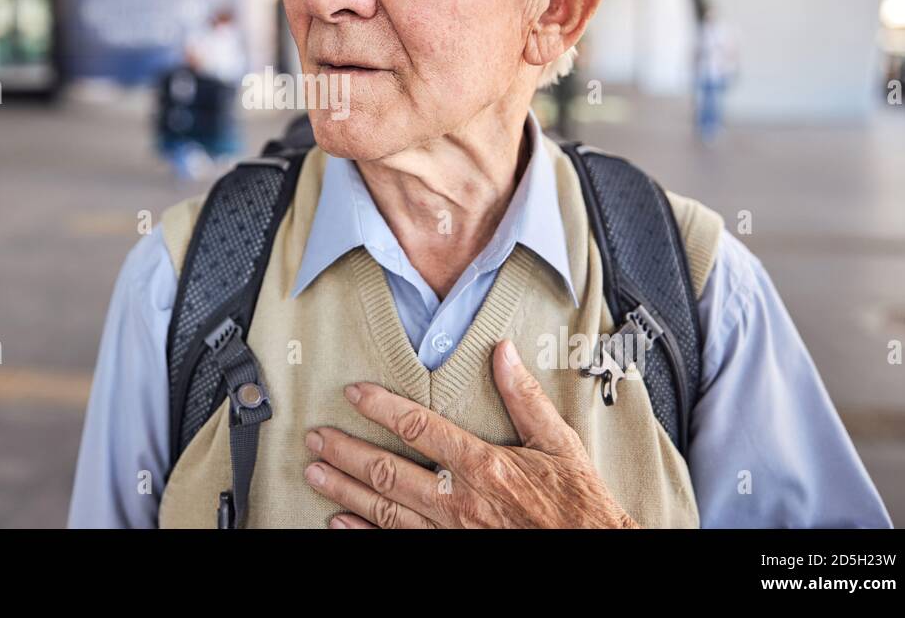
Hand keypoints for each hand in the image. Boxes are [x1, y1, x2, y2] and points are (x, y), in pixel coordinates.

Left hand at [303, 339, 638, 528]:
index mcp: (483, 465)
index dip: (382, 408)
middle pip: (389, 471)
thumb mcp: (559, 444)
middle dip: (347, 453)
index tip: (354, 393)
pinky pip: (396, 542)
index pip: (420, 428)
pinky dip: (363, 532)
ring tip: (314, 473)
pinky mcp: (450, 553)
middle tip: (315, 437)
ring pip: (385, 509)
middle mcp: (460, 500)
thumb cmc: (577, 505)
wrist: (590, 551)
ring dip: (345, 489)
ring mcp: (451, 532)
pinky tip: (340, 521)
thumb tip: (502, 351)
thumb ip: (525, 397)